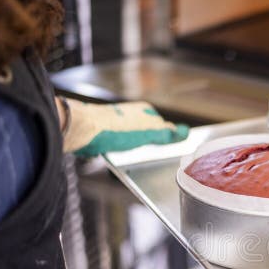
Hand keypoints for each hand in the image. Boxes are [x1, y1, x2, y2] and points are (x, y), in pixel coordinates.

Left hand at [60, 98, 188, 156]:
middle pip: (150, 135)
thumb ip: (168, 133)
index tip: (169, 151)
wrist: (83, 130)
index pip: (165, 127)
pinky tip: (118, 157)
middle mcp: (132, 115)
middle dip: (151, 147)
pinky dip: (121, 154)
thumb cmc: (114, 129)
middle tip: (151, 156)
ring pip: (135, 143)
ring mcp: (118, 125)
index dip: (167, 140)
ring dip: (135, 152)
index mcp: (145, 112)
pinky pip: (120, 148)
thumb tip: (185, 132)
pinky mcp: (105, 135)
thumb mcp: (149, 132)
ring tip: (132, 157)